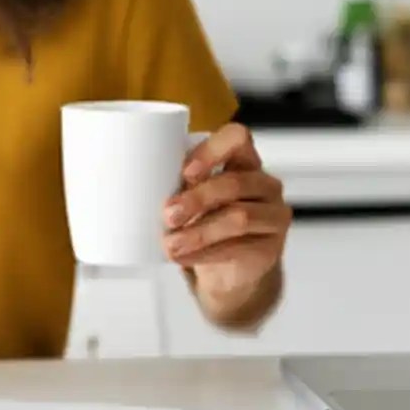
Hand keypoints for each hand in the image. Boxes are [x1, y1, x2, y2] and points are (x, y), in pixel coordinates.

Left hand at [162, 123, 291, 299]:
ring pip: (238, 218)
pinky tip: (184, 257)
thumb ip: (178, 186)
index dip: (212, 151)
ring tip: (171, 245)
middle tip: (168, 215)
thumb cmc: (207, 224)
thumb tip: (136, 185)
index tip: (185, 171)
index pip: (238, 138)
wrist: (229, 272)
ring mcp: (273, 215)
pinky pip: (238, 247)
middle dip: (197, 199)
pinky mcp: (271, 247)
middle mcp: (264, 184)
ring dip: (198, 232)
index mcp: (244, 162)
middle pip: (234, 183)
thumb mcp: (192, 200)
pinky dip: (205, 254)